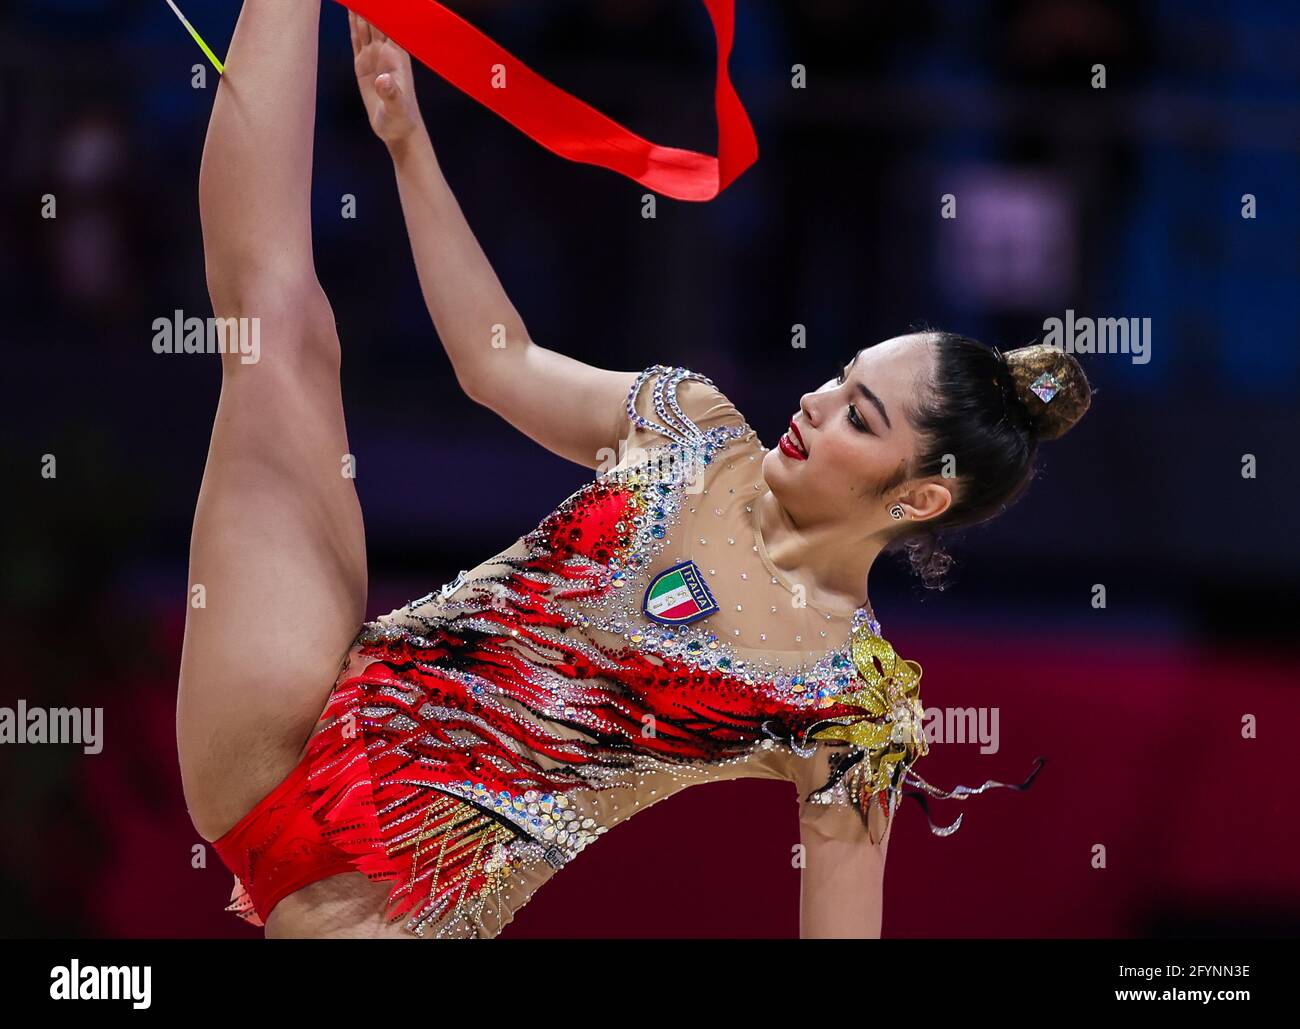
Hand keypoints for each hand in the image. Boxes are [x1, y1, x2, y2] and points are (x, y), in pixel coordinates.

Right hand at [349, 11, 421, 146]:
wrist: (397, 130)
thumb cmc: (401, 120)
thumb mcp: (396, 108)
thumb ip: (391, 94)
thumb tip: (382, 80)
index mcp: (397, 56)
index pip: (390, 25)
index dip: (383, 9)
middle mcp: (386, 52)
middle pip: (377, 20)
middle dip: (370, 4)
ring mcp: (375, 57)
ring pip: (366, 26)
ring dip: (360, 9)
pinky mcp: (364, 65)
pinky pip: (357, 39)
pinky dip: (353, 24)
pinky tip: (350, 10)